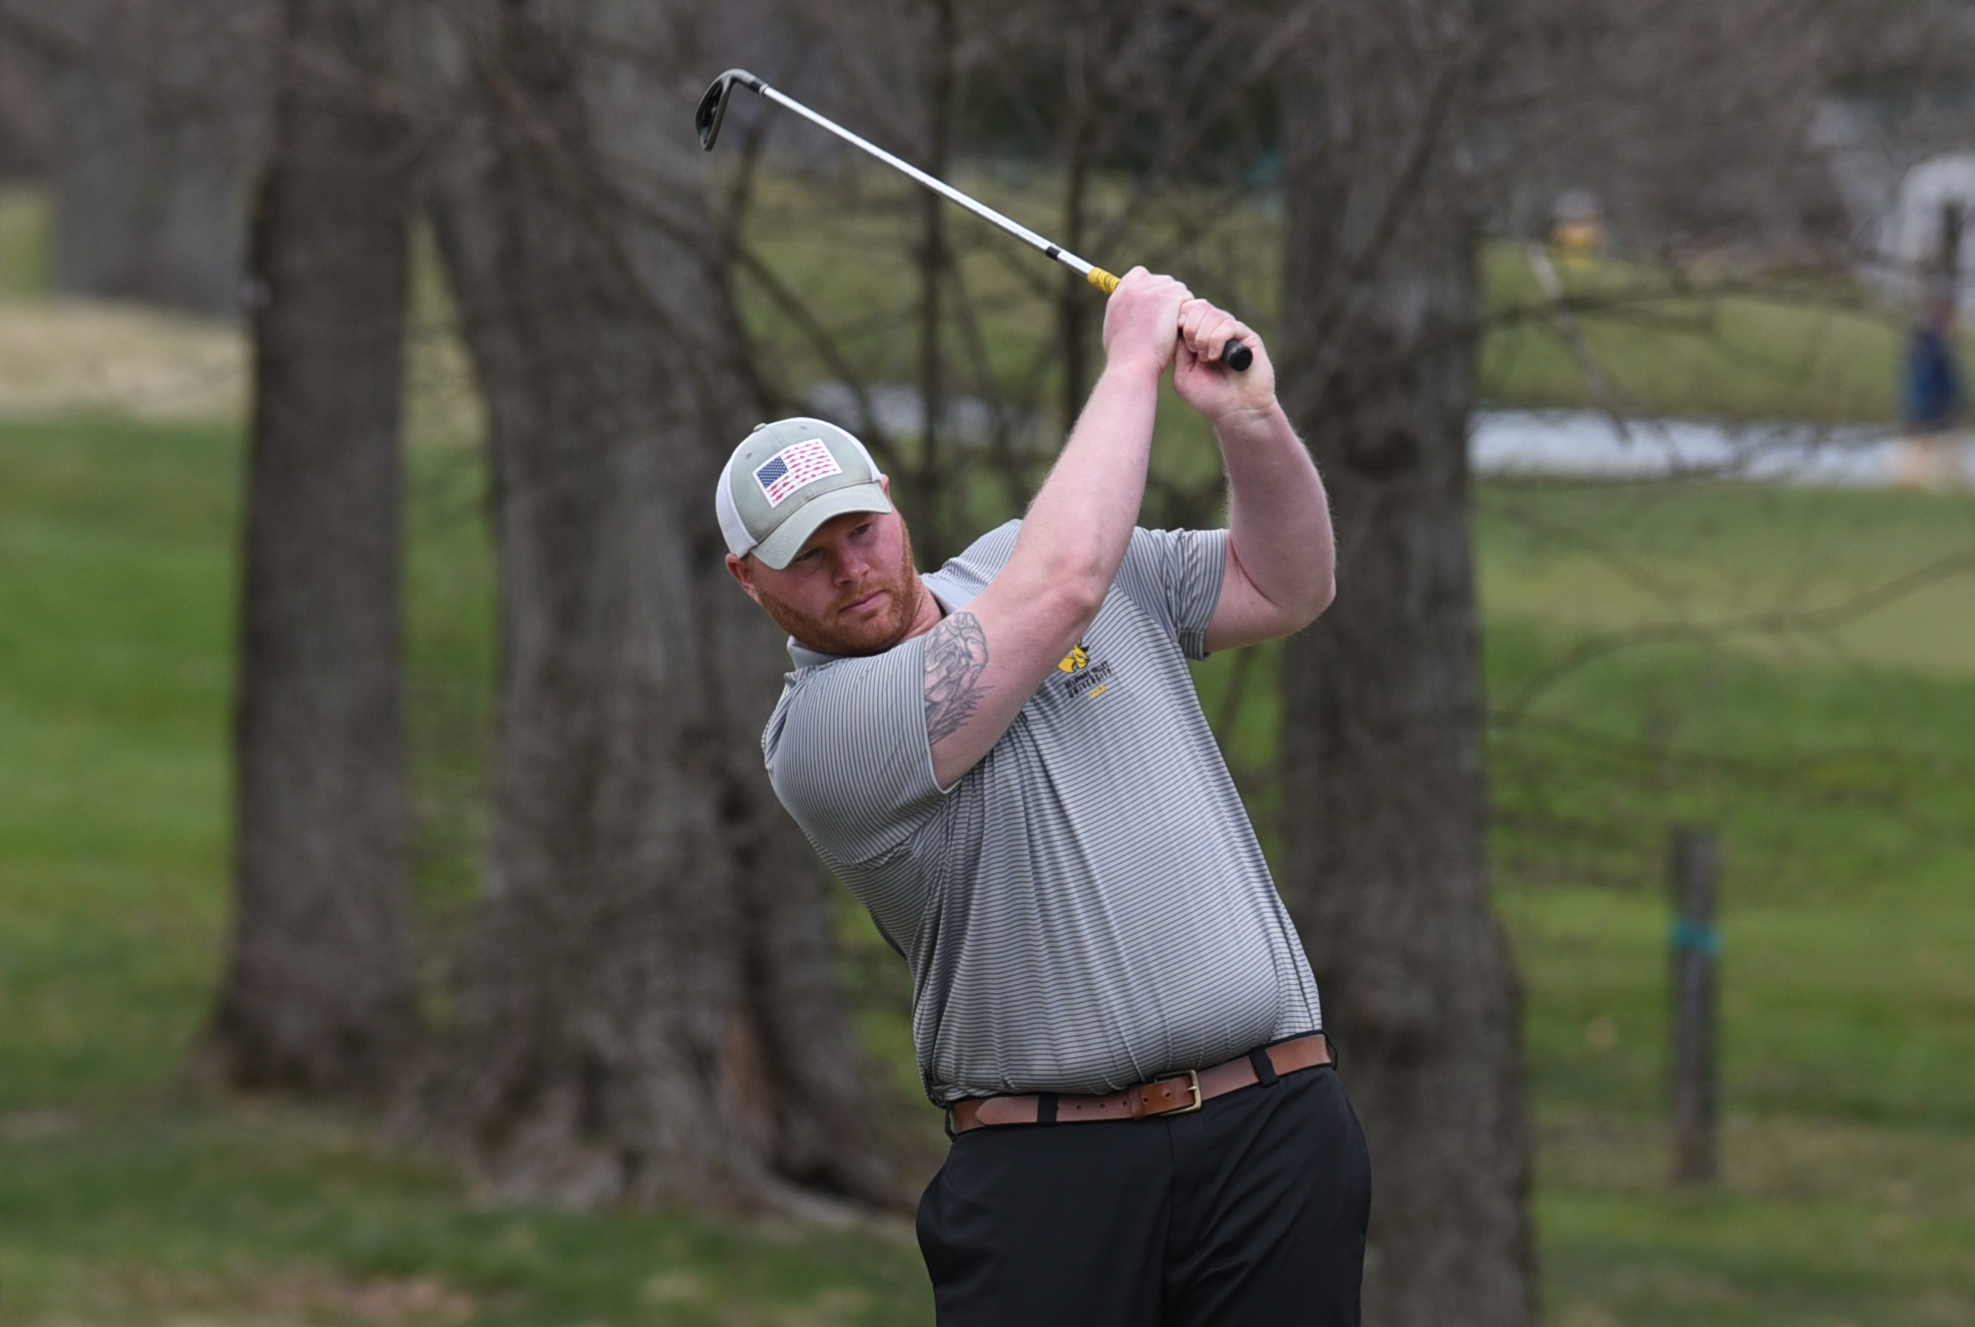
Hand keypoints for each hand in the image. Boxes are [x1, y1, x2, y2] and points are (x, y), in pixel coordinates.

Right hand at [1101, 268, 1190, 376]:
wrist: (1132, 364)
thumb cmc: (1125, 356)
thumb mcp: (1115, 328)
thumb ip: (1124, 311)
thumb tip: (1134, 308)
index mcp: (1120, 292)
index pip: (1140, 273)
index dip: (1151, 286)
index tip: (1156, 302)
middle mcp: (1135, 287)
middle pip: (1163, 280)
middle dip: (1169, 297)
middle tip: (1169, 320)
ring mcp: (1152, 290)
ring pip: (1178, 289)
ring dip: (1180, 306)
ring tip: (1172, 329)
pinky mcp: (1169, 298)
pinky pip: (1187, 299)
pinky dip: (1187, 313)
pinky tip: (1179, 330)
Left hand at [1172, 297, 1275, 424]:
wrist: (1236, 412)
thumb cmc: (1209, 397)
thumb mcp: (1182, 373)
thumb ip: (1179, 349)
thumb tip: (1178, 323)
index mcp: (1199, 335)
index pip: (1187, 309)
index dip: (1180, 318)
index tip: (1179, 337)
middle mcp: (1216, 330)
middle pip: (1198, 306)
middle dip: (1190, 327)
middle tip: (1193, 350)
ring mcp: (1233, 332)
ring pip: (1213, 313)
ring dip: (1203, 336)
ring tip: (1206, 358)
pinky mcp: (1248, 337)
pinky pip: (1228, 324)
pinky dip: (1217, 339)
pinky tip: (1215, 357)